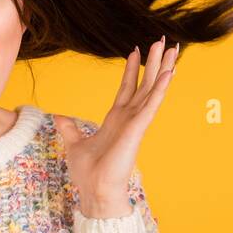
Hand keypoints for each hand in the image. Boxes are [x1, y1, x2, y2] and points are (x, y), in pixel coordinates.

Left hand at [55, 35, 177, 217]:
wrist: (95, 190)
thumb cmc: (88, 173)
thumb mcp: (75, 143)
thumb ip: (70, 128)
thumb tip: (60, 117)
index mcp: (116, 120)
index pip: (127, 89)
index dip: (131, 70)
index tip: (135, 51)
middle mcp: (128, 118)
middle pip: (144, 84)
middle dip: (153, 63)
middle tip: (163, 41)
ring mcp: (135, 123)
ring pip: (152, 90)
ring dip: (162, 69)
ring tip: (172, 50)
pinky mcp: (138, 129)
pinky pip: (151, 105)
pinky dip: (160, 89)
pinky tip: (168, 73)